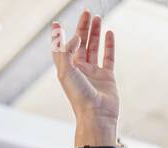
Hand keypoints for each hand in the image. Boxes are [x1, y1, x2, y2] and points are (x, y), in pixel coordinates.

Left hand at [52, 11, 118, 126]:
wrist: (96, 114)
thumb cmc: (79, 96)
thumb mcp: (66, 72)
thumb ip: (66, 51)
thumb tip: (76, 37)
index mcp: (68, 69)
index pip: (63, 48)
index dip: (60, 36)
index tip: (58, 23)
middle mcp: (80, 70)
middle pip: (80, 44)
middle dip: (83, 27)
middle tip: (86, 12)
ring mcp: (94, 72)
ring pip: (94, 47)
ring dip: (95, 32)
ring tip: (97, 17)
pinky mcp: (107, 77)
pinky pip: (108, 57)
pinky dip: (109, 44)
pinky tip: (109, 33)